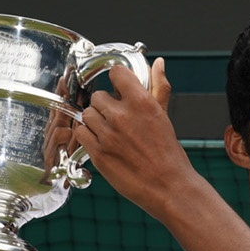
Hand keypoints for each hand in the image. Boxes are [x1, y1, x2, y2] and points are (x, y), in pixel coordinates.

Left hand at [75, 57, 191, 217]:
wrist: (168, 186)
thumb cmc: (168, 152)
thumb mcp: (164, 116)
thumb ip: (158, 86)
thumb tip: (157, 63)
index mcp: (142, 102)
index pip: (116, 73)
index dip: (116, 79)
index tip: (118, 87)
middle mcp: (122, 116)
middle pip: (98, 96)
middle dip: (106, 105)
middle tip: (117, 117)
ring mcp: (108, 135)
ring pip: (87, 114)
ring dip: (95, 120)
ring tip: (109, 131)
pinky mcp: (98, 153)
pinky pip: (81, 133)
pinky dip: (88, 136)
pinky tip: (102, 141)